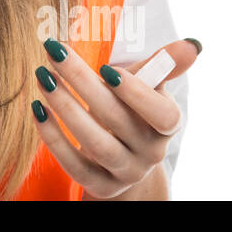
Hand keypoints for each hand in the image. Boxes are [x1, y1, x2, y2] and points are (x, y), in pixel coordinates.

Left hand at [31, 38, 198, 198]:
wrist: (123, 154)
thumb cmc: (132, 108)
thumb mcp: (148, 86)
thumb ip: (163, 65)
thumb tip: (192, 45)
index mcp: (167, 124)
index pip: (162, 114)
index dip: (136, 93)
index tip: (106, 68)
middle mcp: (151, 152)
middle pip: (117, 119)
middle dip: (82, 82)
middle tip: (55, 52)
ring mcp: (126, 172)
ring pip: (95, 144)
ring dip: (65, 107)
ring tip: (43, 77)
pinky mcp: (102, 186)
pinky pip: (75, 167)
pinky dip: (54, 138)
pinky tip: (38, 110)